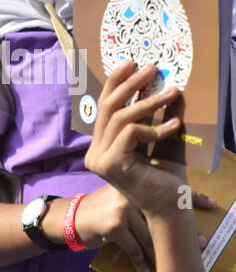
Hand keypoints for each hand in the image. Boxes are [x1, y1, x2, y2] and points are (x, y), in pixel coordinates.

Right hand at [84, 60, 217, 220]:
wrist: (169, 208)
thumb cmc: (165, 179)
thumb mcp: (161, 140)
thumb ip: (157, 117)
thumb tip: (165, 87)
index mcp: (102, 146)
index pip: (105, 108)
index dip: (116, 83)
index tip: (131, 64)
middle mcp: (95, 152)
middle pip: (107, 108)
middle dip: (129, 84)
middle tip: (152, 69)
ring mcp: (99, 159)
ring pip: (120, 117)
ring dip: (149, 102)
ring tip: (172, 92)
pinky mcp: (110, 164)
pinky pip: (131, 133)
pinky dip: (156, 127)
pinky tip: (175, 125)